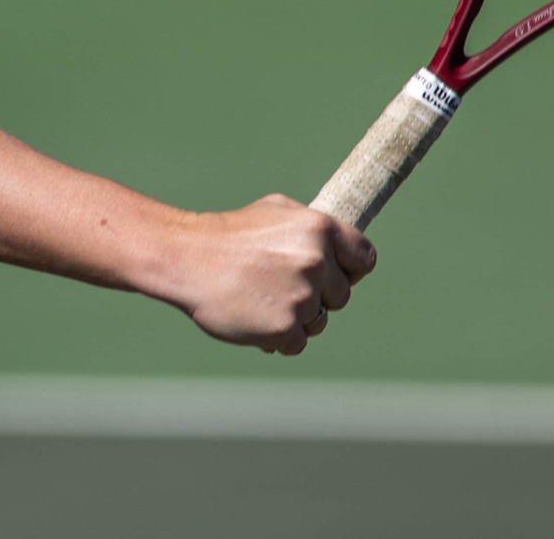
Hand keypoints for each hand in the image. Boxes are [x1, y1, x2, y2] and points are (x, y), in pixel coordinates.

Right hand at [171, 195, 376, 355]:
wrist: (188, 259)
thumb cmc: (229, 233)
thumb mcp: (275, 211)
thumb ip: (312, 228)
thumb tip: (339, 245)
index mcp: (320, 229)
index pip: (365, 259)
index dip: (351, 270)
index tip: (336, 275)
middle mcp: (317, 262)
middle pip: (342, 296)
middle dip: (319, 296)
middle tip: (283, 287)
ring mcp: (302, 297)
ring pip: (320, 321)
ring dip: (298, 318)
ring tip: (264, 301)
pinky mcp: (285, 328)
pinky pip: (298, 342)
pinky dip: (279, 337)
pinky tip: (255, 318)